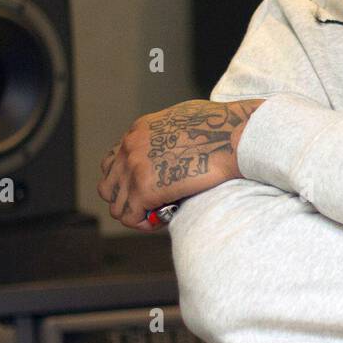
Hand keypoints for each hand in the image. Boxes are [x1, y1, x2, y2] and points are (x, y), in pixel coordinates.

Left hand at [97, 98, 264, 231]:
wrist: (234, 137)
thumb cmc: (223, 128)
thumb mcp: (184, 119)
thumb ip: (169, 134)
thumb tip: (175, 150)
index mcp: (139, 130)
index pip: (113, 161)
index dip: (127, 180)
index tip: (146, 189)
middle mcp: (130, 147)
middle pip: (109, 185)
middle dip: (127, 199)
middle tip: (149, 206)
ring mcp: (134, 169)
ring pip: (116, 205)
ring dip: (135, 214)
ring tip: (157, 215)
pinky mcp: (144, 190)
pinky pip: (130, 217)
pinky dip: (144, 223)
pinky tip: (162, 219)